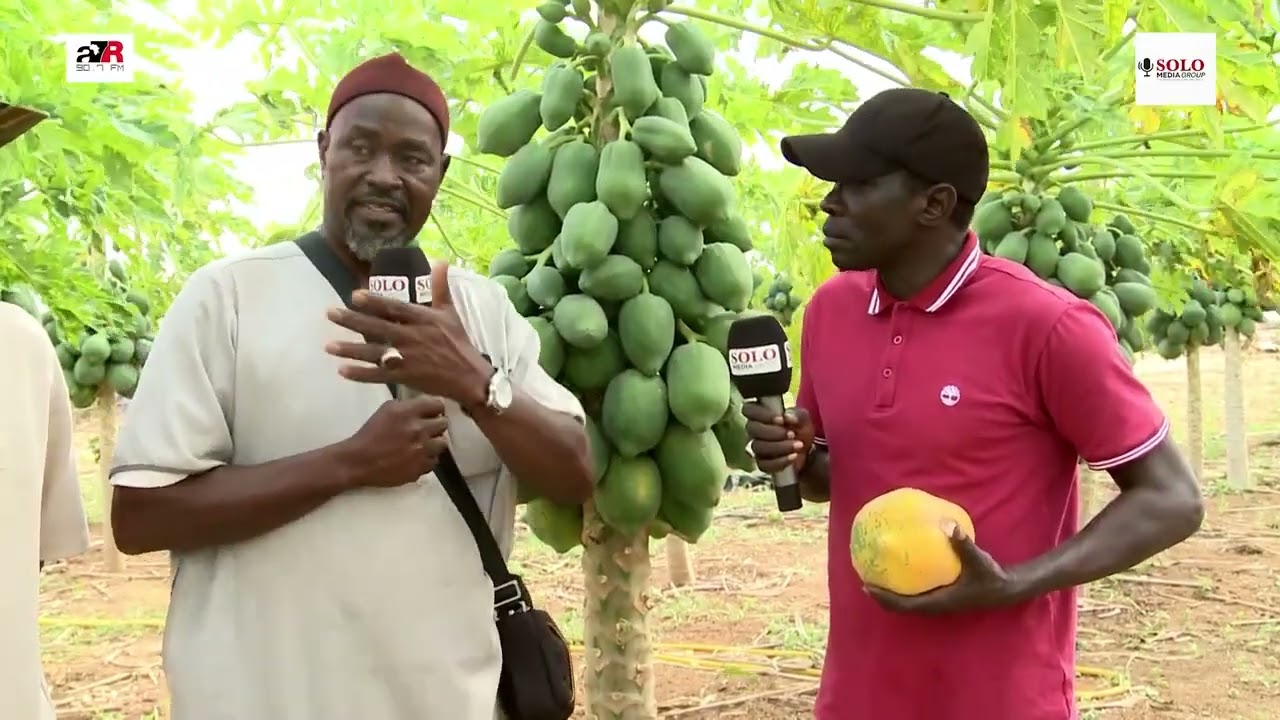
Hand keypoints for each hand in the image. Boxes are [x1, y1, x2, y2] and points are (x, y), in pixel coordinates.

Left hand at [325, 261, 491, 404]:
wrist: (468, 376)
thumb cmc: (458, 342)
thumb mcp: (450, 312)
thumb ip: (441, 287)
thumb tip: (441, 261)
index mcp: (422, 320)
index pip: (394, 309)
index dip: (374, 302)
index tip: (354, 295)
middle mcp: (412, 337)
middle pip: (377, 328)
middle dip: (352, 321)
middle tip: (330, 314)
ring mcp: (407, 359)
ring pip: (374, 353)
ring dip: (351, 349)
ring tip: (329, 346)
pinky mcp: (404, 377)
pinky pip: (378, 376)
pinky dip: (361, 374)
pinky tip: (342, 371)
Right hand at [342, 395, 450, 487]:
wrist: (358, 461)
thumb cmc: (370, 434)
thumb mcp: (386, 410)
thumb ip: (408, 406)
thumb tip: (425, 406)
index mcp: (408, 412)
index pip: (438, 405)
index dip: (435, 409)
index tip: (432, 413)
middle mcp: (418, 430)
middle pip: (443, 423)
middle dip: (436, 425)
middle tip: (426, 429)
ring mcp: (421, 450)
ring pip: (442, 443)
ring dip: (434, 443)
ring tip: (422, 445)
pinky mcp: (420, 468)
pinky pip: (434, 461)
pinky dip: (427, 459)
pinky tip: (416, 458)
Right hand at [741, 403, 813, 472]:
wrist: (807, 451)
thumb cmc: (800, 429)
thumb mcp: (803, 419)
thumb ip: (797, 415)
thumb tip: (788, 417)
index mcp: (761, 415)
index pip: (749, 409)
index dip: (761, 414)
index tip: (781, 420)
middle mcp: (755, 430)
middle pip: (752, 428)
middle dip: (772, 432)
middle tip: (792, 434)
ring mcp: (756, 447)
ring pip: (757, 447)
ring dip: (779, 446)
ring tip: (798, 445)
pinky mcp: (762, 463)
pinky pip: (764, 464)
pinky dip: (780, 461)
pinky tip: (794, 457)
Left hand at [864, 523, 1014, 614]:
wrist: (1007, 589)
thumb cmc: (992, 577)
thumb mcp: (979, 560)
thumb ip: (963, 545)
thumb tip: (949, 525)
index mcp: (939, 602)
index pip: (905, 605)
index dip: (885, 598)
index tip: (867, 586)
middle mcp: (936, 605)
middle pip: (901, 606)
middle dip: (882, 596)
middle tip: (864, 578)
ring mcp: (939, 601)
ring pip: (908, 601)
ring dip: (891, 592)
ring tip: (876, 573)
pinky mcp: (943, 595)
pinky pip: (917, 592)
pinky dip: (905, 584)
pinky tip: (901, 565)